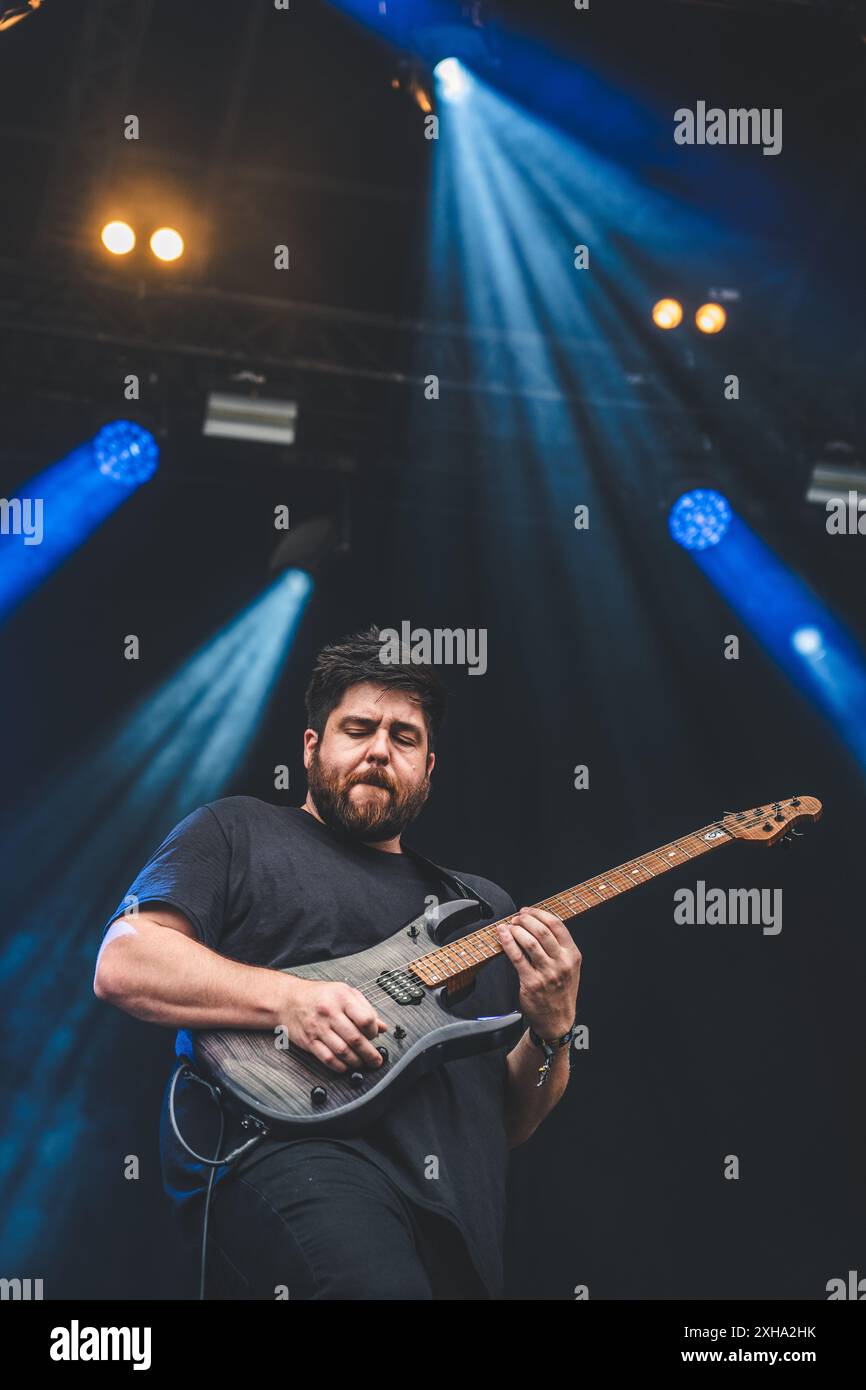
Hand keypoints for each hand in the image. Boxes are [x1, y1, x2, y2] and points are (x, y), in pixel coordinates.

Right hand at [281, 977, 387, 1072]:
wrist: (289, 999)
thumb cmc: (319, 995)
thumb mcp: (345, 993)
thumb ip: (366, 1009)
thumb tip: (382, 1027)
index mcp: (342, 998)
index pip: (365, 1019)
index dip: (373, 1031)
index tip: (375, 1036)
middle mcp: (330, 1012)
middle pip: (355, 1039)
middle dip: (369, 1054)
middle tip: (376, 1061)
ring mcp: (318, 1028)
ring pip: (342, 1051)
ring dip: (356, 1062)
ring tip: (362, 1064)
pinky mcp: (309, 1041)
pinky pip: (327, 1058)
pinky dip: (339, 1066)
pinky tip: (346, 1066)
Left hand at [495, 907, 580, 1037]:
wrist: (557, 1021)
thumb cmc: (561, 991)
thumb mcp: (569, 967)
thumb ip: (558, 947)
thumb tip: (536, 923)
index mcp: (572, 955)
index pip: (557, 925)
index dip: (539, 913)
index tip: (527, 910)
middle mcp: (562, 963)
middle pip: (542, 930)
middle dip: (525, 919)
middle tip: (515, 918)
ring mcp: (547, 973)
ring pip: (529, 942)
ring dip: (515, 929)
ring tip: (509, 927)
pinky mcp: (532, 983)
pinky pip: (517, 957)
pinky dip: (507, 943)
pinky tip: (502, 936)